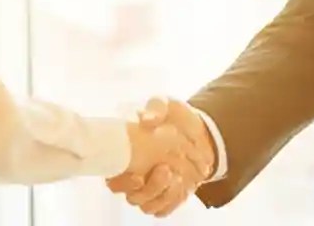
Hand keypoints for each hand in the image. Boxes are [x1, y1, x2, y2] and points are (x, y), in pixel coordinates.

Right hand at [107, 97, 216, 216]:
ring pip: (148, 206)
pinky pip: (164, 209)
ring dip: (163, 194)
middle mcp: (133, 177)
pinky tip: (184, 186)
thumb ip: (156, 108)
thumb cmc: (175, 118)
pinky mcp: (166, 197)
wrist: (200, 132)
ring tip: (178, 177)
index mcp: (124, 155)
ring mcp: (150, 189)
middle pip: (132, 197)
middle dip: (149, 188)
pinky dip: (174, 200)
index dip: (123, 182)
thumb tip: (147, 119)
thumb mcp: (165, 105)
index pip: (113, 179)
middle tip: (165, 170)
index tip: (138, 175)